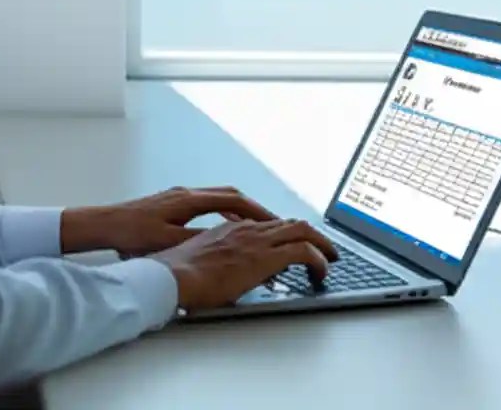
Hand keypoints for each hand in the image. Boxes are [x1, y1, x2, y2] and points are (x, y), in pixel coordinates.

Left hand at [60, 185, 282, 256]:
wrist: (102, 223)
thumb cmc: (130, 234)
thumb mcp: (167, 241)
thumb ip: (197, 239)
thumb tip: (226, 239)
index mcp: (189, 200)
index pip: (234, 200)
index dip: (258, 212)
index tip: (276, 223)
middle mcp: (187, 193)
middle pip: (231, 195)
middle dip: (255, 208)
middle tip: (275, 223)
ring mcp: (179, 196)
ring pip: (219, 198)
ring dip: (240, 209)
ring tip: (257, 226)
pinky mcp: (171, 204)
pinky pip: (207, 203)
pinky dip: (223, 212)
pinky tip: (225, 226)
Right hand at [149, 218, 339, 309]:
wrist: (170, 277)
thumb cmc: (177, 275)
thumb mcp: (202, 260)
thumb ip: (221, 260)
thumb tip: (233, 273)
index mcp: (231, 229)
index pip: (269, 224)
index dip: (288, 232)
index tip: (297, 242)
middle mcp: (248, 229)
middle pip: (292, 223)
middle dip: (313, 234)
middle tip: (324, 248)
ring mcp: (257, 241)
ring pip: (303, 231)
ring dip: (321, 244)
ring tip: (330, 259)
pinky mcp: (265, 258)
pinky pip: (304, 252)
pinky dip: (318, 259)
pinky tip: (321, 272)